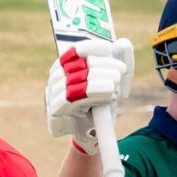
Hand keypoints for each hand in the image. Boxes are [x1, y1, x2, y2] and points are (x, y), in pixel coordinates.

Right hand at [45, 37, 133, 152]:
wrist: (91, 133)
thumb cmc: (100, 102)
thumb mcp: (111, 80)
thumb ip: (117, 61)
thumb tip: (124, 43)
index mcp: (66, 65)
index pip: (75, 50)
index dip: (91, 47)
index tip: (109, 48)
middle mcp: (55, 77)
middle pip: (76, 65)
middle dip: (102, 65)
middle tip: (120, 71)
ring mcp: (52, 94)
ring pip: (73, 82)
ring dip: (98, 80)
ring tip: (115, 83)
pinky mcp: (54, 111)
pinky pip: (69, 99)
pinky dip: (90, 94)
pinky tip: (107, 92)